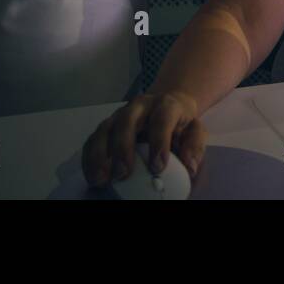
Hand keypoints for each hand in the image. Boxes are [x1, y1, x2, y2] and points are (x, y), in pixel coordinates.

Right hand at [82, 91, 206, 187]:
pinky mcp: (107, 125)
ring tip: (101, 178)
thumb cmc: (180, 122)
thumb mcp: (194, 130)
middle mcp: (140, 105)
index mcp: (166, 105)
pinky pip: (92, 139)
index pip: (162, 119)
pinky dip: (89, 158)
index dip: (159, 142)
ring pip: (104, 128)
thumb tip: (189, 167)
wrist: (166, 106)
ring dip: (100, 154)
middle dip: (122, 148)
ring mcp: (120, 114)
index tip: (158, 167)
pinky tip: (93, 176)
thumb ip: (194, 146)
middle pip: (126, 120)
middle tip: (123, 174)